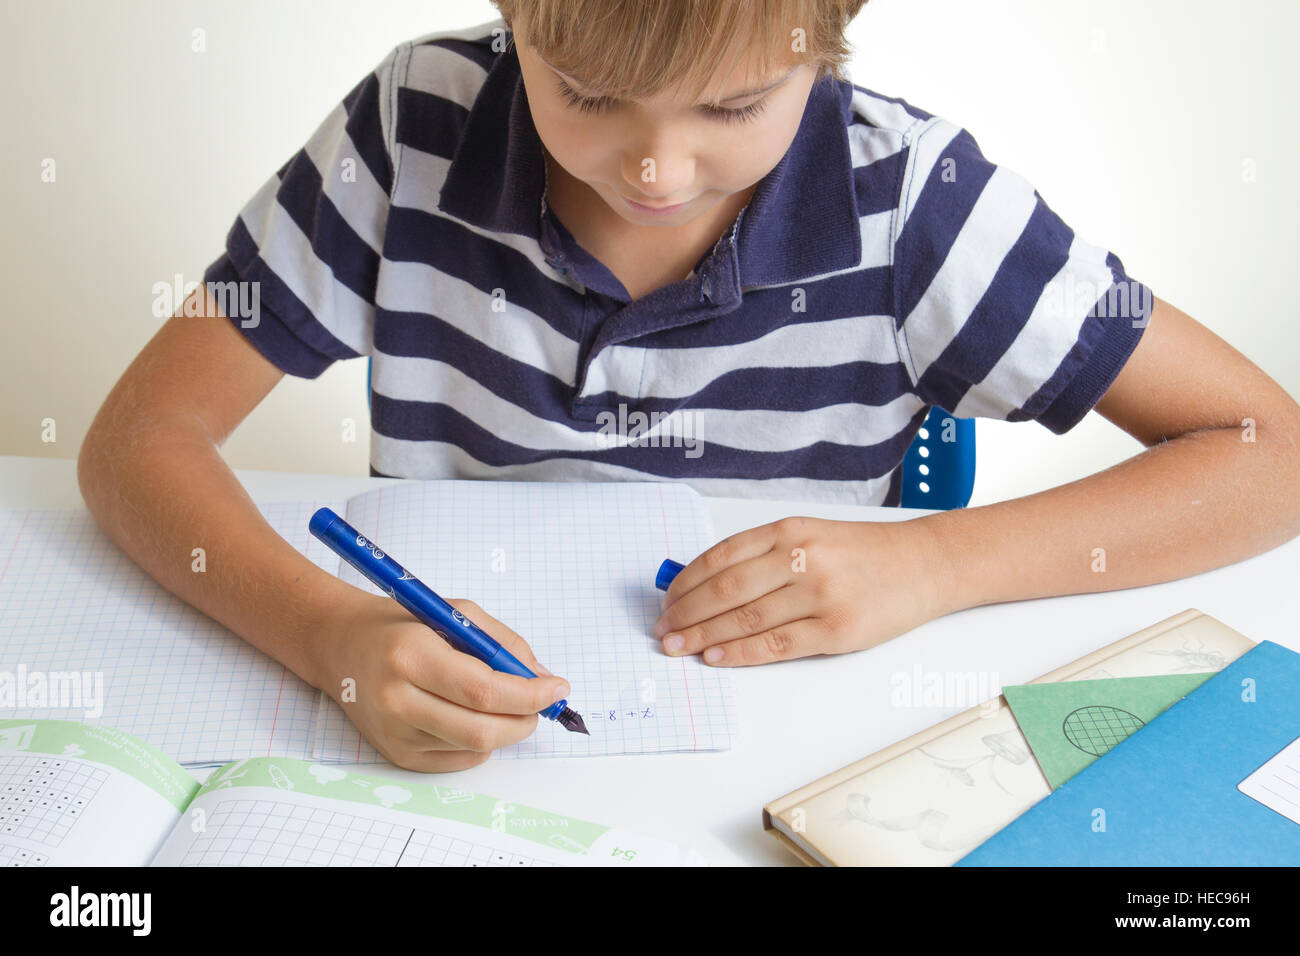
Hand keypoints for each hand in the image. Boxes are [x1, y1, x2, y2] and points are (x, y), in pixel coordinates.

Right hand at [317, 591, 571, 770]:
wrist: (342, 646)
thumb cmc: (402, 625)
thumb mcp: (455, 614)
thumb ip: (502, 644)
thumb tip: (543, 678)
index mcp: (411, 656)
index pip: (483, 691)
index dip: (529, 695)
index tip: (557, 688)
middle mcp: (397, 700)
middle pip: (482, 730)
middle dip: (525, 719)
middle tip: (541, 703)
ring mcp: (395, 733)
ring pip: (474, 748)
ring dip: (506, 729)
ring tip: (506, 703)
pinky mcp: (397, 755)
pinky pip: (458, 760)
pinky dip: (481, 743)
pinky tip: (474, 716)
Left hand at [653, 516, 944, 665]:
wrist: (925, 564)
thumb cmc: (863, 553)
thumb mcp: (811, 535)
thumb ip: (763, 555)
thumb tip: (704, 586)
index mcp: (790, 529)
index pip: (722, 557)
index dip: (686, 582)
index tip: (667, 601)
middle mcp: (803, 557)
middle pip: (727, 589)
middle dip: (687, 613)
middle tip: (663, 630)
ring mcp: (821, 594)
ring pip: (747, 619)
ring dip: (705, 636)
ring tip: (679, 647)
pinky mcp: (837, 630)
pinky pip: (777, 645)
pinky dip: (740, 653)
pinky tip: (716, 657)